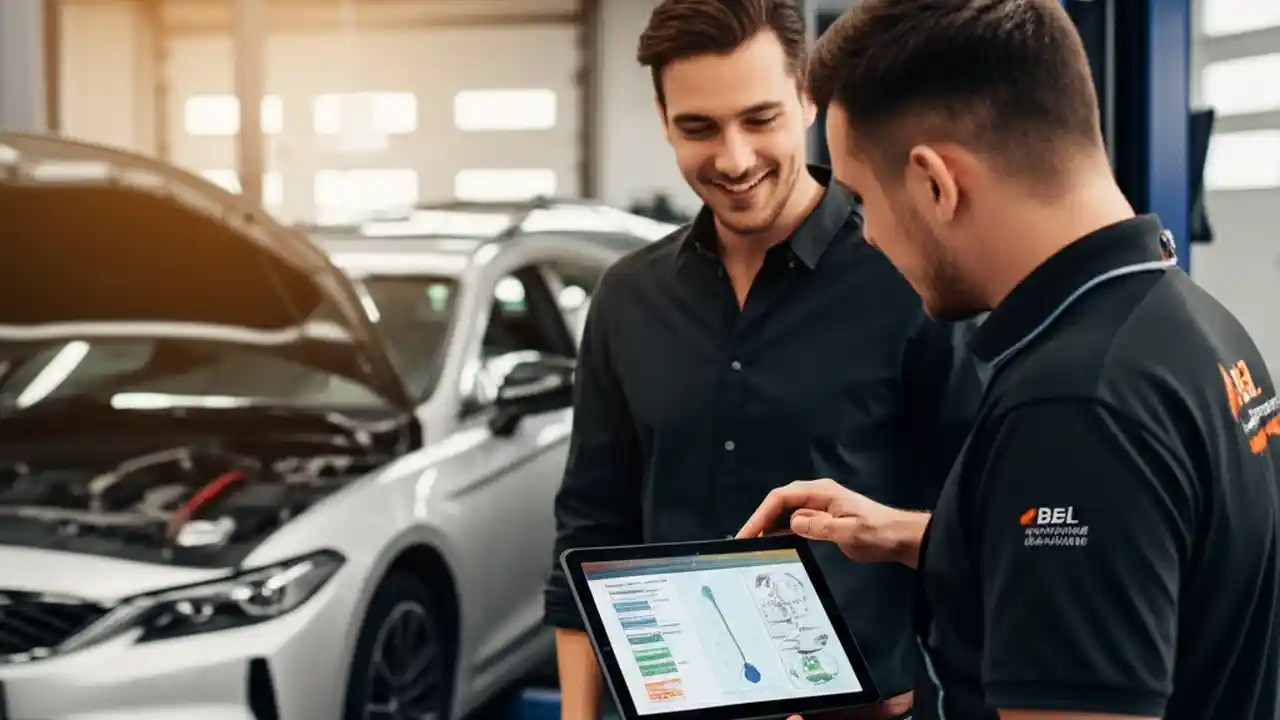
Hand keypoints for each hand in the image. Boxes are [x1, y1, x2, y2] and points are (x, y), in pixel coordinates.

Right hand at [736, 478, 929, 567]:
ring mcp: (820, 506)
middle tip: (744, 542)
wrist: (900, 537)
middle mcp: (817, 495)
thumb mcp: (851, 532)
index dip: (761, 514)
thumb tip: (793, 522)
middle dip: (760, 520)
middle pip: (779, 502)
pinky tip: (773, 542)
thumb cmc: (879, 533)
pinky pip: (795, 521)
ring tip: (754, 544)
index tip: (748, 533)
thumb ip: (821, 526)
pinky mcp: (823, 518)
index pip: (782, 497)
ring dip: (769, 525)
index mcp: (822, 493)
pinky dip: (782, 530)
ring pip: (785, 511)